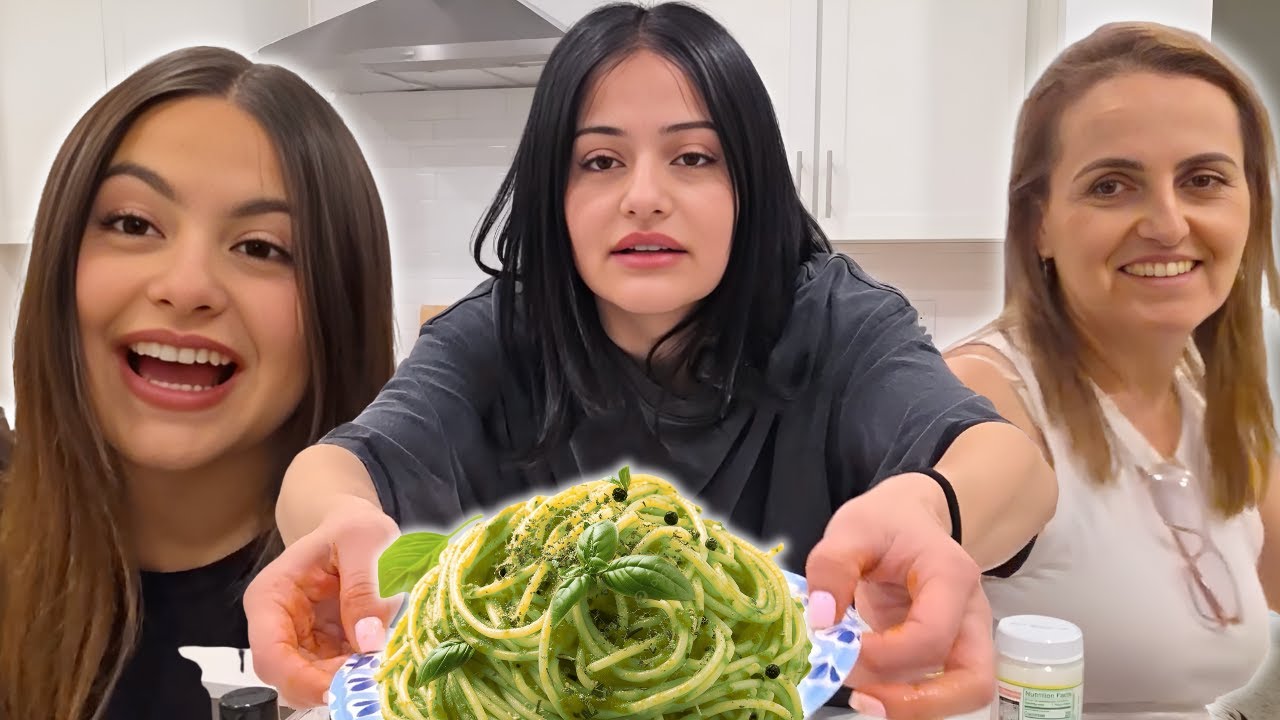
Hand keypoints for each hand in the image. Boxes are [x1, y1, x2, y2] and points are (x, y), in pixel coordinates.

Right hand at [244, 496, 402, 706]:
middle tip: (369, 678)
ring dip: (346, 682)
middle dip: (329, 684)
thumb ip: (365, 588)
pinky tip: (377, 658)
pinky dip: (357, 675)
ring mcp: (301, 641)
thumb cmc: (353, 528)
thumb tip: (367, 641)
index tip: (339, 688)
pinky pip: (336, 674)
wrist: (357, 529)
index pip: (269, 654)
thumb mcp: (365, 541)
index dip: (299, 680)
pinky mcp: (325, 650)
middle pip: (290, 677)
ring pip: (314, 682)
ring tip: (378, 664)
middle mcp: (278, 625)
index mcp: (272, 596)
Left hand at [806, 473, 994, 718]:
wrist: (909, 519)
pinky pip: (938, 690)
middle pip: (971, 682)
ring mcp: (964, 637)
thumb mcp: (851, 528)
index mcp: (950, 576)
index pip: (931, 635)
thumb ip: (831, 567)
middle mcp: (970, 614)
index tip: (837, 649)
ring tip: (859, 695)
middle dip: (915, 703)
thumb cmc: (885, 522)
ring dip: (910, 705)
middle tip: (861, 699)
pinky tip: (866, 685)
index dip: (884, 656)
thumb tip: (820, 622)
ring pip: (961, 694)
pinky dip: (905, 698)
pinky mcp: (946, 653)